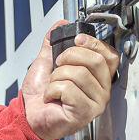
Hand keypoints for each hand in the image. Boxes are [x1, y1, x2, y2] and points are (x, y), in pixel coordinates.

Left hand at [20, 21, 120, 139]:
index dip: (93, 43)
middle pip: (95, 61)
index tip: (77, 39)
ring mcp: (96, 103)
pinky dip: (53, 89)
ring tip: (53, 86)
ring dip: (57, 76)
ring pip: (80, 74)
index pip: (109, 55)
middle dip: (70, 56)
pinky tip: (51, 97)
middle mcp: (102, 90)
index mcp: (99, 77)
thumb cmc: (41, 94)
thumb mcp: (47, 62)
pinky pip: (69, 89)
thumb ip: (54, 43)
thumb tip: (60, 25)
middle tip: (57, 65)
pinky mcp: (85, 113)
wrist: (28, 115)